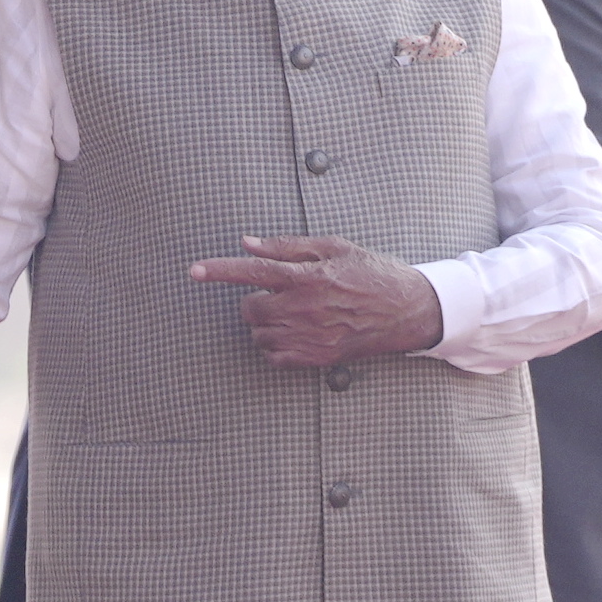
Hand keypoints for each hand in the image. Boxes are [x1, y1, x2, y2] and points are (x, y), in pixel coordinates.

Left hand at [187, 235, 442, 367]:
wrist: (407, 310)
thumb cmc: (371, 272)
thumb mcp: (334, 247)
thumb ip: (287, 246)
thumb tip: (247, 244)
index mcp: (308, 275)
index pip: (252, 270)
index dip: (219, 270)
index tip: (194, 271)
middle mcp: (305, 307)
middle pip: (250, 308)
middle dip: (254, 300)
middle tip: (277, 295)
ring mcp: (311, 336)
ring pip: (260, 335)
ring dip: (265, 324)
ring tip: (292, 314)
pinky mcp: (317, 358)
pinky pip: (275, 358)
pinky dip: (276, 347)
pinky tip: (295, 334)